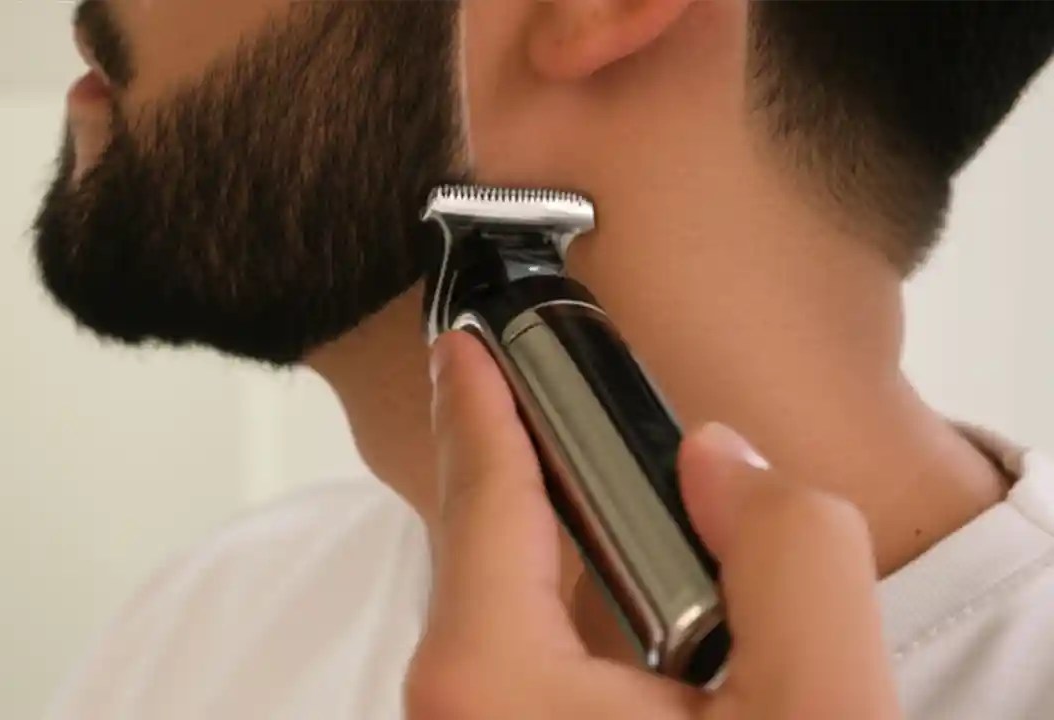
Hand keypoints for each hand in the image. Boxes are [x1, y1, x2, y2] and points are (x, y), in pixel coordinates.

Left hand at [405, 330, 901, 719]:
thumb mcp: (819, 710)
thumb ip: (792, 557)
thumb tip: (726, 465)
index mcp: (494, 679)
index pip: (480, 498)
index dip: (479, 403)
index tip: (466, 344)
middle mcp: (460, 711)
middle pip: (484, 546)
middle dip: (523, 462)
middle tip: (542, 390)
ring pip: (508, 605)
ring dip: (560, 541)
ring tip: (610, 490)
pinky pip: (528, 655)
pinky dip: (573, 606)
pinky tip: (634, 597)